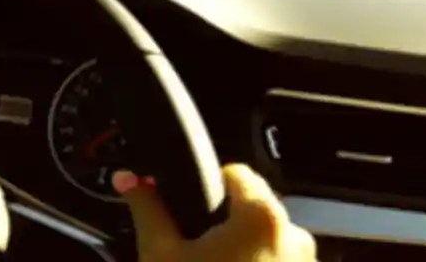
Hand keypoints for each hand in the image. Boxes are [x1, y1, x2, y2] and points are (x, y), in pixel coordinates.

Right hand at [115, 165, 316, 261]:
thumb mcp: (161, 255)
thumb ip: (147, 208)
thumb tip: (131, 180)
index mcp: (261, 217)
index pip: (236, 173)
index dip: (208, 183)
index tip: (191, 202)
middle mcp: (295, 238)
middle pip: (253, 209)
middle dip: (224, 224)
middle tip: (195, 250)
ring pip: (267, 242)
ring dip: (242, 251)